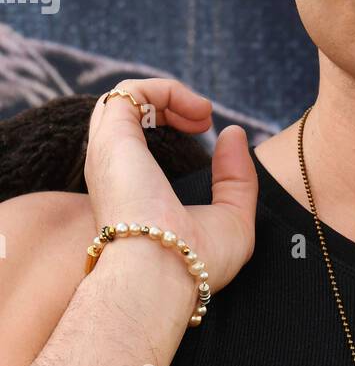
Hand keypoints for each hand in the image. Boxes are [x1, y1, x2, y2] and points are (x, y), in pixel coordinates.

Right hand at [84, 79, 256, 294]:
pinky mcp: (111, 139)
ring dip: (169, 93)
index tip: (204, 129)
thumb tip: (232, 133)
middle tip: (203, 117)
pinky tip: (195, 112)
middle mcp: (113, 169)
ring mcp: (108, 152)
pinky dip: (166, 89)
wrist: (162, 276)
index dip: (169, 121)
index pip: (135, 139)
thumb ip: (236, 178)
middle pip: (127, 113)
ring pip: (125, 97)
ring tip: (201, 113)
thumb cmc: (194, 261)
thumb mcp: (232, 218)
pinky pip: (130, 91)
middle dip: (168, 102)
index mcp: (131, 189)